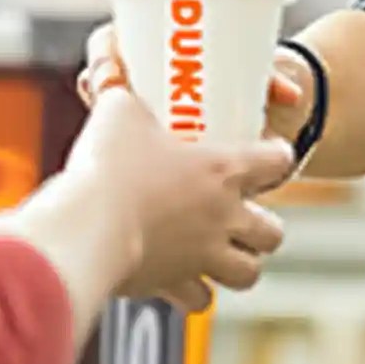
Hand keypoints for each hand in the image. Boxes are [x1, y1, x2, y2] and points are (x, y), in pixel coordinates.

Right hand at [77, 23, 312, 309]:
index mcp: (223, 169)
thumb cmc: (108, 165)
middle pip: (274, 231)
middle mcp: (223, 216)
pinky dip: (194, 292)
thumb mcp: (117, 112)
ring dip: (240, 263)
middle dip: (264, 226)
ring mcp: (203, 255)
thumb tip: (108, 64)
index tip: (270, 156)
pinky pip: (200, 299)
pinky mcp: (174, 285)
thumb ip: (118, 88)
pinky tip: (180, 278)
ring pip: (249, 272)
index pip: (279, 162)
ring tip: (221, 252)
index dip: (278, 157)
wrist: (85, 229)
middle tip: (244, 215)